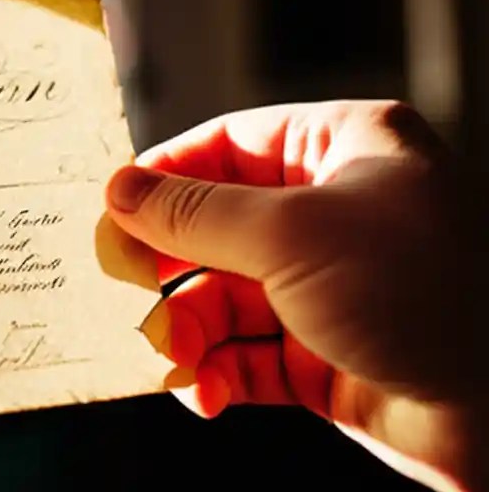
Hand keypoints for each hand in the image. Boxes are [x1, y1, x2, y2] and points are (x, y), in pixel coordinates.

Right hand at [103, 100, 486, 490]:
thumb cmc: (421, 295)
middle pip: (217, 225)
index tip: (113, 210)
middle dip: (171, 267)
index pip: (229, 143)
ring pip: (223, 296)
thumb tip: (119, 189)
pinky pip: (244, 353)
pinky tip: (204, 390)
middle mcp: (338, 211)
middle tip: (126, 292)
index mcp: (346, 148)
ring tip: (175, 357)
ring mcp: (331, 285)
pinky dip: (215, 372)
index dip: (165, 175)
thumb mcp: (292, 236)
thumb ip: (195, 214)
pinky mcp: (323, 353)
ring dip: (188, 330)